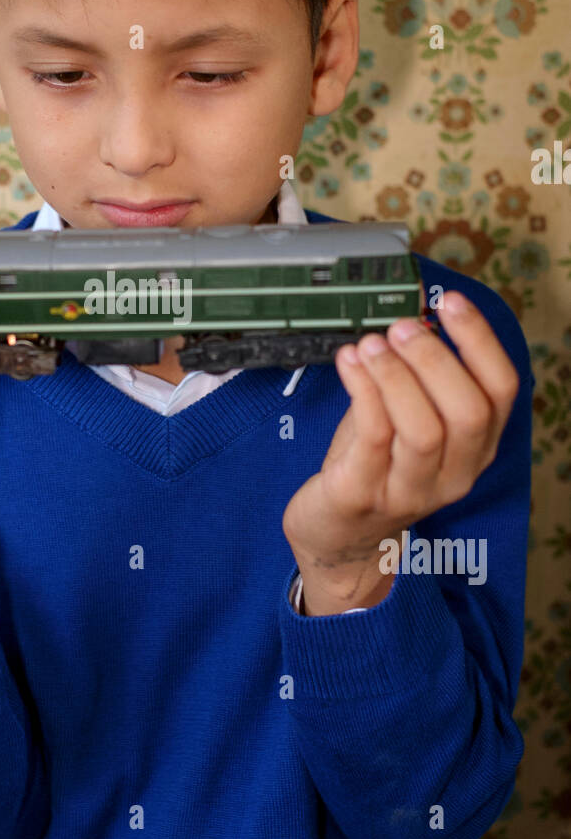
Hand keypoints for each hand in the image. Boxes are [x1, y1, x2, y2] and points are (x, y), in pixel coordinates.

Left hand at [281, 292, 519, 611]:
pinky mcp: (363, 495)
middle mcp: (455, 473)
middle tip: (400, 327)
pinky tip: (347, 363)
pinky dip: (363, 391)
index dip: (481, 340)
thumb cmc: (373, 463)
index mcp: (476, 447)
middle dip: (436, 359)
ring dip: (396, 375)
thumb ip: (418, 378)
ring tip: (369, 344)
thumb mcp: (408, 420)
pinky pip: (373, 438)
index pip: (503, 391)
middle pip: (469, 412)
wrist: (336, 536)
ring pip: (423, 430)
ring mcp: (411, 491)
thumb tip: (415, 316)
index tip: (450, 302)